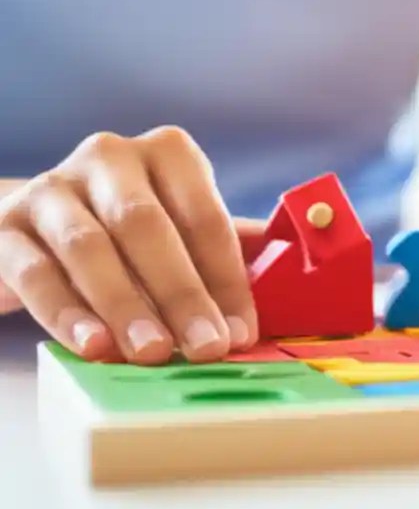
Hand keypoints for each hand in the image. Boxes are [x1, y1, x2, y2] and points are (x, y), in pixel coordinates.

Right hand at [0, 127, 258, 364]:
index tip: (243, 332)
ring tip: (151, 354)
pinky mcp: (5, 227)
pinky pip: (35, 270)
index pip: (205, 217)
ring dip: (125, 306)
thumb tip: (299, 279)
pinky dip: (67, 313)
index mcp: (168, 154)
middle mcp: (109, 157)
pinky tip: (94, 346)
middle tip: (205, 348)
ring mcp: (52, 188)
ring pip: (90, 247)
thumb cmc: (132, 237)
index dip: (227, 279)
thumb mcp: (182, 230)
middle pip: (147, 227)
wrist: (36, 232)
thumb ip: (229, 250)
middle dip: (181, 293)